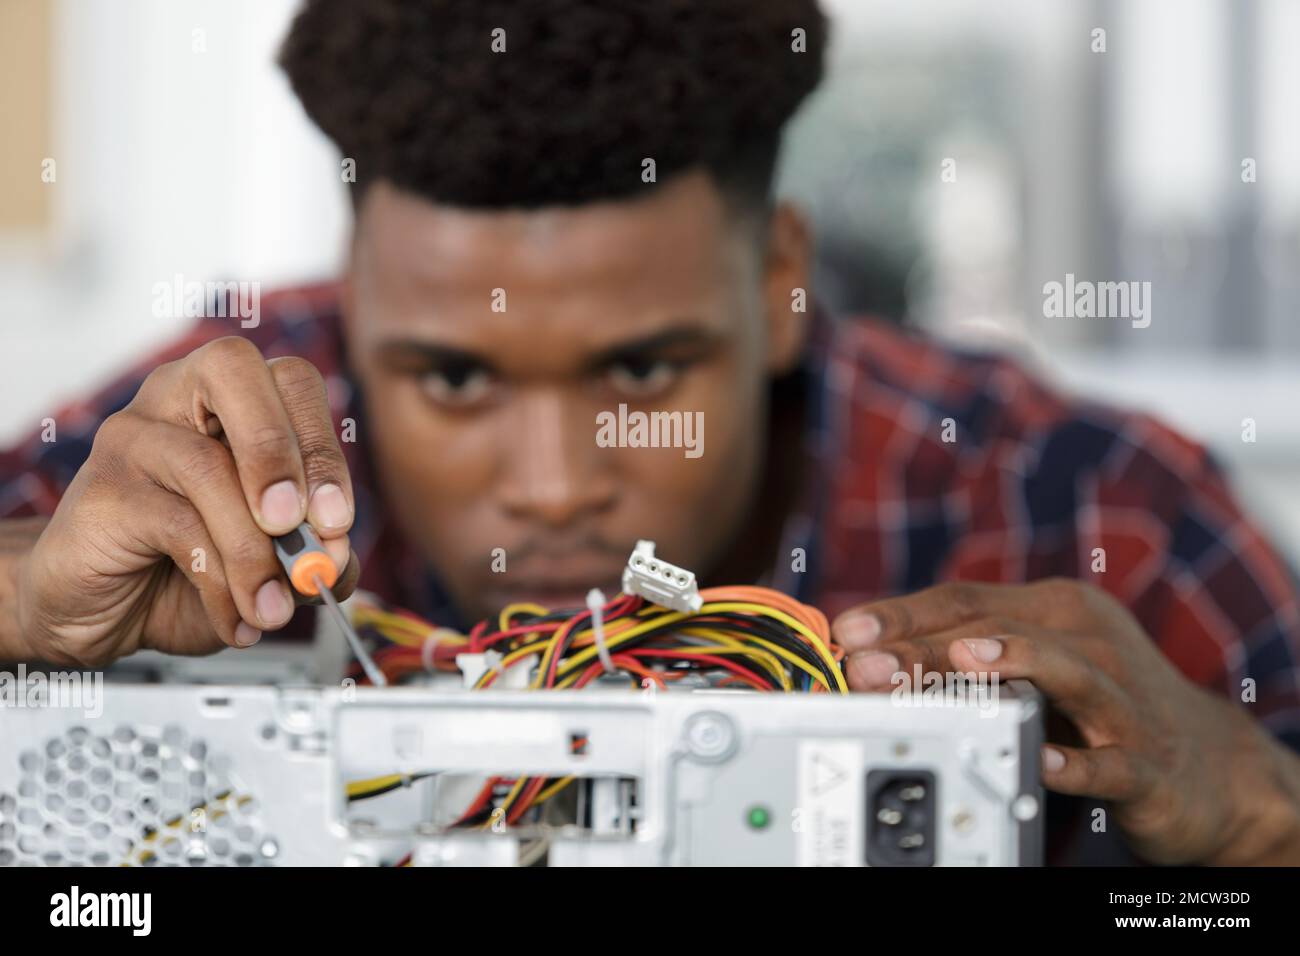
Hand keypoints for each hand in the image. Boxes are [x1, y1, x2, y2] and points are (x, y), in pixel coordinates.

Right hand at [12, 336, 359, 664]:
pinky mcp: (102, 489)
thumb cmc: (190, 568)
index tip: (337, 519)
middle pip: (234, 369)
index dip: (321, 443)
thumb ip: (314, 551)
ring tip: (273, 607)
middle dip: (281, 452)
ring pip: (207, 467)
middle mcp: (176, 397)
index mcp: (230, 399)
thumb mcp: (273, 562)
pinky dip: (219, 582)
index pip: (290, 380)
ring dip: (254, 550)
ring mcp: (132, 436)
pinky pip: (175, 525)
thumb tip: (337, 554)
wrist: (104, 612)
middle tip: (296, 527)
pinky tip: (236, 618)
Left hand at [832, 578, 1299, 864]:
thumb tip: (868, 654)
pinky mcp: (1147, 763)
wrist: (1209, 768)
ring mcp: (1122, 700)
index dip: (902, 614)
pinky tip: (1045, 763)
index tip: (846, 630)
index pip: (965, 600)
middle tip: (865, 662)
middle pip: (996, 631)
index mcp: (1054, 611)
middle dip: (923, 647)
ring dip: (1007, 666)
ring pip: (1061, 674)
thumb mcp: (1034, 668)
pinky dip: (1077, 763)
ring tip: (959, 664)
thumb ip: (964, 656)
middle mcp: (1089, 642)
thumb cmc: (1100, 706)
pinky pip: (1110, 762)